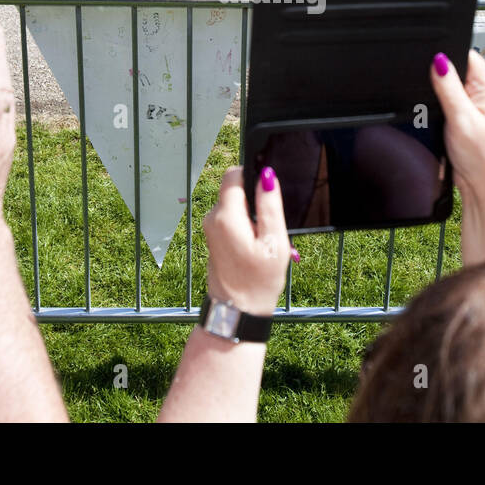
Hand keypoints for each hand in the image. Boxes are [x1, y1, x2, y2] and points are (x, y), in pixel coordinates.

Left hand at [203, 166, 290, 315]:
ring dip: (251, 214)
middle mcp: (212, 218)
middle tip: (269, 226)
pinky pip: (230, 218)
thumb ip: (270, 205)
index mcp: (226, 216)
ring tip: (263, 240)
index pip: (233, 174)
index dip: (252, 175)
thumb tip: (267, 174)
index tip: (268, 192)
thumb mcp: (274, 241)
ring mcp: (210, 228)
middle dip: (254, 199)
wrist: (238, 310)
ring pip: (234, 204)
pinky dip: (244, 225)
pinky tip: (255, 245)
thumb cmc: (259, 280)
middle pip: (234, 189)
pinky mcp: (213, 237)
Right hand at [431, 51, 484, 273]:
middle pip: (456, 72)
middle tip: (440, 104)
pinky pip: (450, 108)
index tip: (431, 69)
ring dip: (440, 101)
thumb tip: (439, 59)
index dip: (446, 58)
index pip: (466, 56)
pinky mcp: (469, 123)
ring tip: (445, 119)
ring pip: (451, 91)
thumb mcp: (462, 119)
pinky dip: (442, 114)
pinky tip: (443, 125)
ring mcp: (479, 110)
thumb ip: (449, 88)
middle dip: (440, 82)